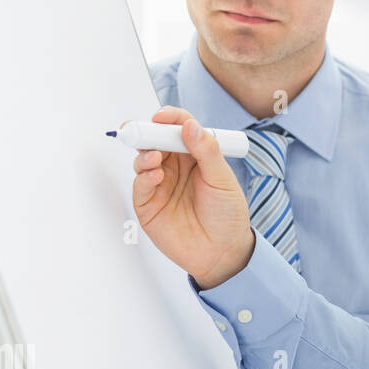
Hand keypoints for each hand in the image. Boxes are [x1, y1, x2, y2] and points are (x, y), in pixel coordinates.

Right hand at [131, 106, 254, 288]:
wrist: (222, 253)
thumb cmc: (227, 215)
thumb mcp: (223, 179)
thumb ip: (207, 151)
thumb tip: (190, 125)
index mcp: (195, 156)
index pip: (179, 128)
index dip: (170, 119)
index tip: (163, 116)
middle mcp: (175, 167)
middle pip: (156, 140)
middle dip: (148, 132)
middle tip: (146, 129)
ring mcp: (160, 185)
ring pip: (144, 159)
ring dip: (145, 154)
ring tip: (155, 157)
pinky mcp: (148, 205)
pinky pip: (140, 185)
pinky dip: (144, 177)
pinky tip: (155, 176)